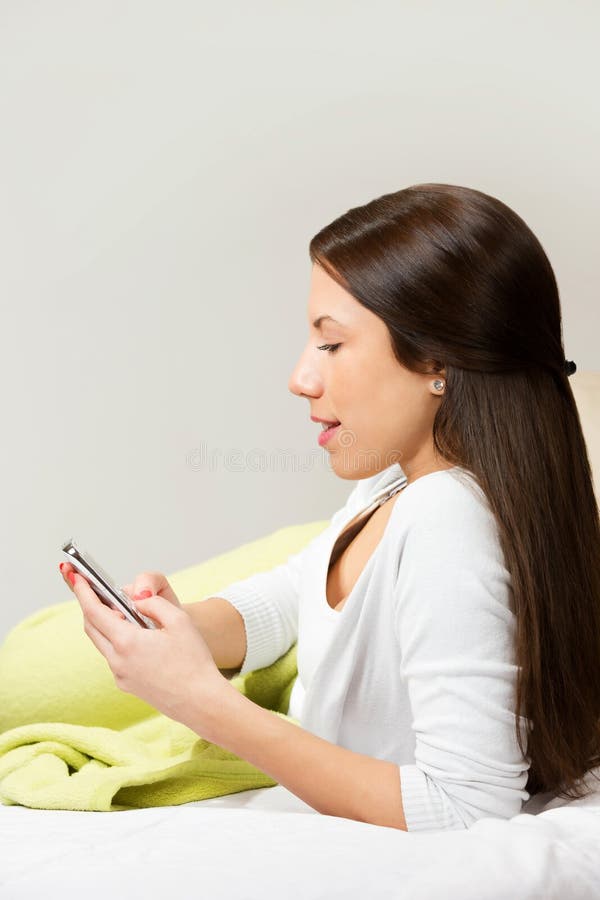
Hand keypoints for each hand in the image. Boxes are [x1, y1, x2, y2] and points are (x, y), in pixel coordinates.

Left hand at [58, 563, 225, 728]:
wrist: (201, 702)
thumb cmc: (194, 661)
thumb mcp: (179, 620)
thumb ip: (153, 603)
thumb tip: (137, 602)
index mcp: (126, 642)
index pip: (94, 612)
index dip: (83, 592)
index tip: (77, 577)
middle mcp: (117, 661)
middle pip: (92, 628)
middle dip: (90, 606)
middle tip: (94, 590)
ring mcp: (120, 676)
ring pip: (102, 643)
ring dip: (104, 624)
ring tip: (119, 610)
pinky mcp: (127, 685)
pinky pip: (114, 657)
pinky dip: (116, 640)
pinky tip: (134, 635)